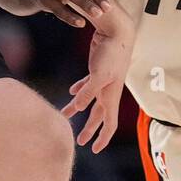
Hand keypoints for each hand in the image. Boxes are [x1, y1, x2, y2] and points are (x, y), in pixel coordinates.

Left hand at [61, 3, 135, 152]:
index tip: (94, 150)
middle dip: (89, 129)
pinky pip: (87, 84)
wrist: (116, 31)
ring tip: (64, 115)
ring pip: (90, 100)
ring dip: (78, 108)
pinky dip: (79, 90)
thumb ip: (88, 91)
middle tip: (79, 142)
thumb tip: (77, 107)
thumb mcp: (98, 73)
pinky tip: (71, 91)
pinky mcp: (96, 69)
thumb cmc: (110, 52)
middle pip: (99, 116)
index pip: (109, 123)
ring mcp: (102, 80)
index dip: (102, 138)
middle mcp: (108, 91)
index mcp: (111, 95)